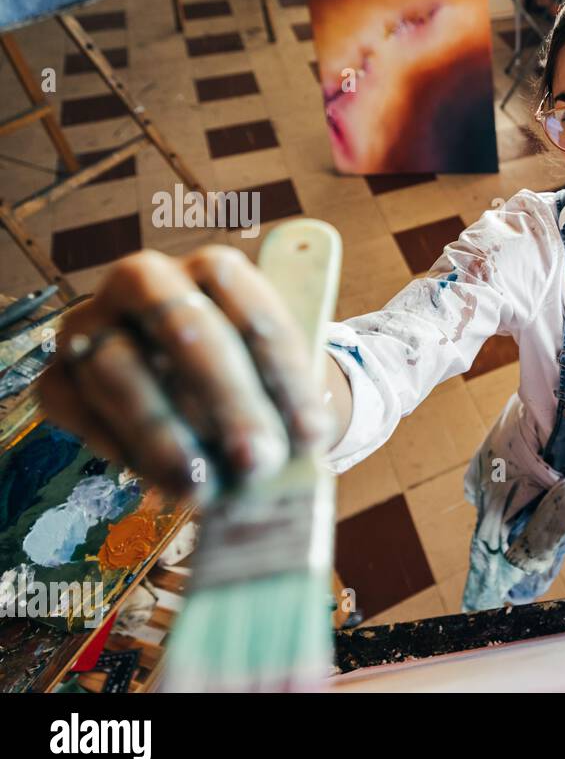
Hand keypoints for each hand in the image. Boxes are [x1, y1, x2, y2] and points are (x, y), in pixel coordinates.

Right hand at [37, 247, 330, 501]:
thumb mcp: (276, 382)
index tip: (311, 433)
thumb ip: (282, 405)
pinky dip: (115, 444)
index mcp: (214, 270)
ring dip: (162, 432)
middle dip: (226, 399)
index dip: (284, 376)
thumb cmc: (249, 381)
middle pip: (183, 327)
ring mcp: (93, 322)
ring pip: (117, 367)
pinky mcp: (59, 371)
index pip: (250, 311)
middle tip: (258, 461)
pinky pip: (73, 403)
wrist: (196, 390)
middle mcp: (146, 281)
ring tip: (203, 488)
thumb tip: (293, 453)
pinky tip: (157, 479)